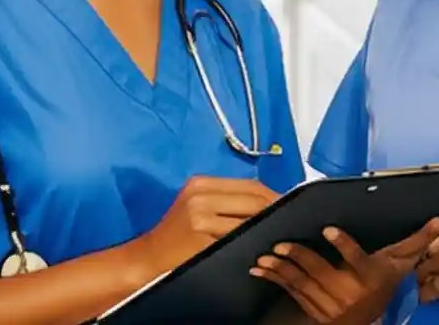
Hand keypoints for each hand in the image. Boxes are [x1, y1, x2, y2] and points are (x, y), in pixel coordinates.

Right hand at [129, 176, 279, 278]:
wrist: (148, 256)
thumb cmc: (176, 234)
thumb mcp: (198, 207)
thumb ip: (228, 200)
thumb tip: (270, 202)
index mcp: (201, 183)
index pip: (250, 185)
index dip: (274, 196)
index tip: (288, 207)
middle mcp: (200, 195)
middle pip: (253, 199)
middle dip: (275, 211)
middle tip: (289, 223)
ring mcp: (199, 216)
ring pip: (248, 219)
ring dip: (267, 228)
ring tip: (277, 235)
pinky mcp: (200, 238)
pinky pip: (237, 238)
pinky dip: (252, 242)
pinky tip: (258, 247)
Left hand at [252, 218, 438, 323]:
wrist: (366, 323)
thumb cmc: (382, 285)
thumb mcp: (399, 265)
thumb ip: (417, 242)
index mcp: (369, 276)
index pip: (357, 259)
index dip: (343, 245)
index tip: (328, 229)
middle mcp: (348, 292)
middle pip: (321, 272)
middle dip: (300, 258)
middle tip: (281, 245)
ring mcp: (328, 303)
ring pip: (301, 283)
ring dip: (281, 270)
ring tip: (265, 257)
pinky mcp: (312, 308)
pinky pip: (291, 292)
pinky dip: (274, 280)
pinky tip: (260, 269)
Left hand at [416, 217, 438, 312]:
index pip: (435, 236)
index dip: (434, 250)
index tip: (433, 257)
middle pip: (427, 252)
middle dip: (429, 263)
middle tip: (429, 272)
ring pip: (424, 270)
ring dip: (426, 278)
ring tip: (427, 284)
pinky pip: (428, 289)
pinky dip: (427, 294)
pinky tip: (428, 296)